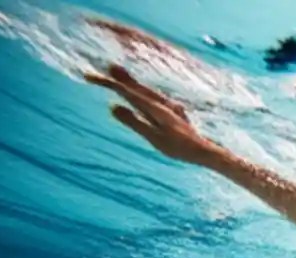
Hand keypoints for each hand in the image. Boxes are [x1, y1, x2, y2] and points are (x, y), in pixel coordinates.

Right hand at [85, 65, 221, 165]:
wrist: (205, 151)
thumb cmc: (180, 148)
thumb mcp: (154, 137)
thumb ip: (134, 122)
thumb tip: (113, 107)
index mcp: (155, 107)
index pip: (126, 91)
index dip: (107, 83)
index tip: (89, 77)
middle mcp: (162, 103)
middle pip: (136, 87)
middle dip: (119, 77)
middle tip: (105, 68)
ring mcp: (169, 106)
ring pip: (145, 90)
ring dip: (131, 82)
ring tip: (118, 73)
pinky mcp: (173, 112)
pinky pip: (152, 96)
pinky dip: (141, 91)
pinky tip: (142, 93)